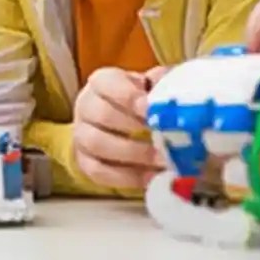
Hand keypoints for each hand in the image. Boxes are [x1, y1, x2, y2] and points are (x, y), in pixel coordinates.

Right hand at [72, 67, 163, 189]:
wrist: (124, 127)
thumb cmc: (141, 103)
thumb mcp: (153, 87)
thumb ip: (163, 85)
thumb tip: (178, 92)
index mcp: (102, 83)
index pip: (106, 83)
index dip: (127, 95)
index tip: (151, 108)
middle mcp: (86, 106)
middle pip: (101, 114)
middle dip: (134, 126)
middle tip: (163, 135)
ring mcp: (82, 136)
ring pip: (97, 143)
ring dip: (134, 153)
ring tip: (163, 159)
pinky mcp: (85, 162)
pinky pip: (99, 172)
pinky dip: (127, 177)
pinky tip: (152, 177)